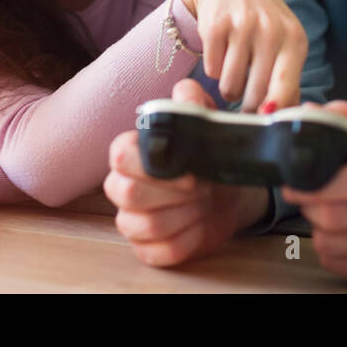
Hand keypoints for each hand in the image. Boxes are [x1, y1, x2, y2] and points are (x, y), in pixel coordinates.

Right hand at [104, 78, 270, 265]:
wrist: (226, 192)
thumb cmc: (206, 154)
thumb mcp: (205, 121)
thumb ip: (192, 101)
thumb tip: (184, 94)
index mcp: (129, 153)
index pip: (119, 156)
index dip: (153, 165)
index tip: (188, 170)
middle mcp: (122, 187)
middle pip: (127, 193)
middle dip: (172, 192)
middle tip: (201, 186)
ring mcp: (132, 221)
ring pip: (144, 225)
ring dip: (184, 216)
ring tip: (202, 203)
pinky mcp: (147, 249)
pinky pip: (158, 253)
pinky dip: (186, 241)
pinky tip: (198, 226)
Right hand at [178, 0, 305, 111]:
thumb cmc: (262, 22)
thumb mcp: (284, 44)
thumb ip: (287, 80)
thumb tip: (278, 116)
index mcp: (294, 39)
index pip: (286, 89)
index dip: (274, 113)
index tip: (265, 122)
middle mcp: (271, 30)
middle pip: (256, 94)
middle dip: (248, 107)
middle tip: (245, 103)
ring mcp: (242, 26)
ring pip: (230, 86)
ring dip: (229, 88)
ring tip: (233, 73)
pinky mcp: (215, 25)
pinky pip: (211, 70)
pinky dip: (214, 69)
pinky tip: (221, 54)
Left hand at [281, 102, 346, 286]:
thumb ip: (346, 118)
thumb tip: (309, 113)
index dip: (313, 187)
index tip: (293, 185)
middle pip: (333, 217)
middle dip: (311, 207)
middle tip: (309, 198)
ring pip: (330, 243)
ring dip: (318, 229)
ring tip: (328, 214)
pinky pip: (338, 263)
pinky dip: (330, 249)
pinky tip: (341, 234)